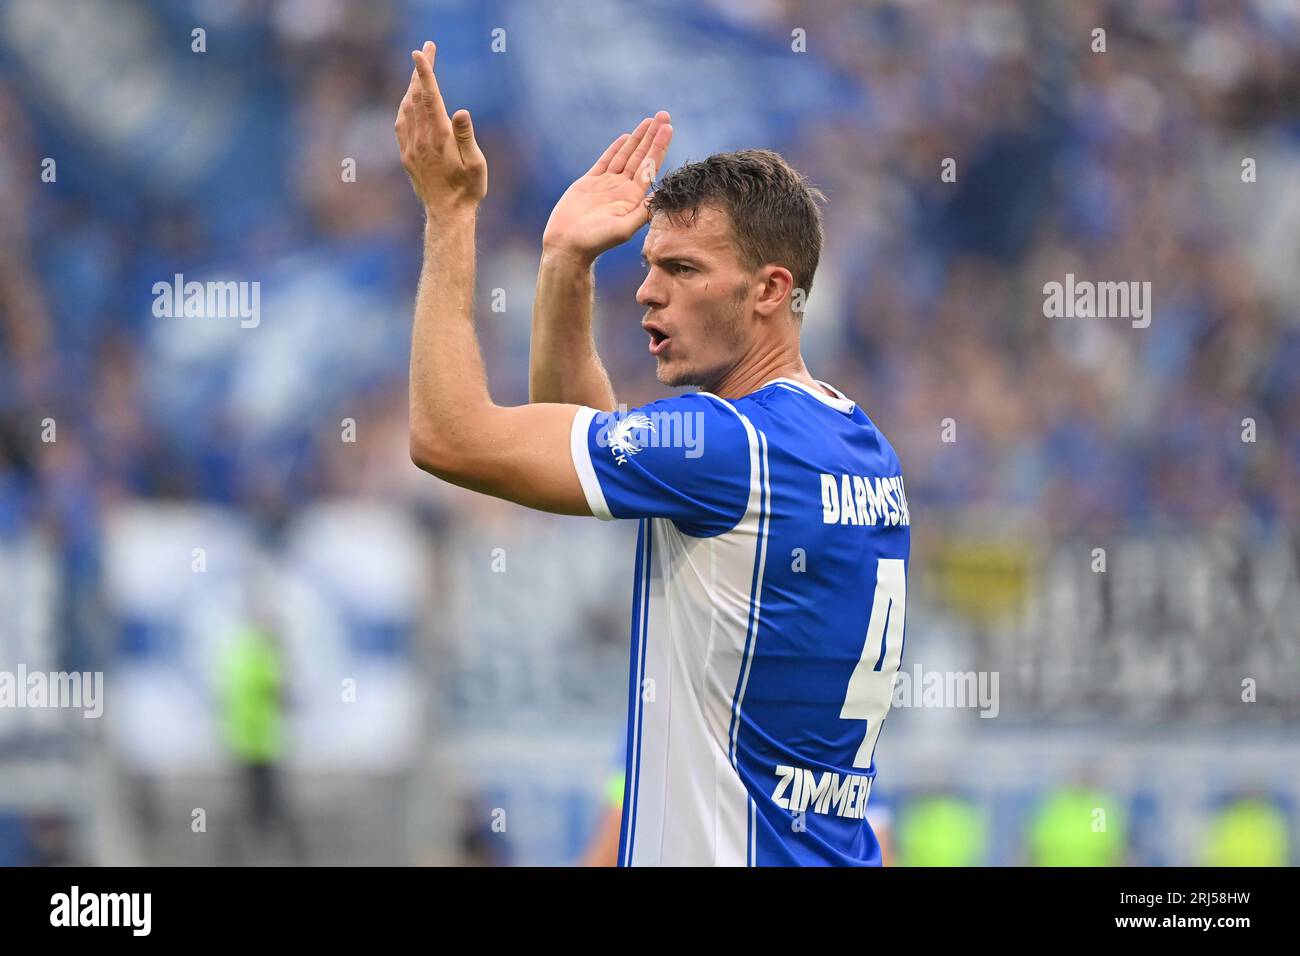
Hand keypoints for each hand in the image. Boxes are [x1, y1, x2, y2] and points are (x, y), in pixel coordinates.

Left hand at [395, 41, 486, 215]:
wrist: (447, 215)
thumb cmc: (468, 190)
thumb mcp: (476, 164)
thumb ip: (466, 136)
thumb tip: (461, 111)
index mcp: (439, 137)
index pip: (430, 97)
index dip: (425, 72)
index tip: (421, 51)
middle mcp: (421, 139)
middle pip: (417, 96)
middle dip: (421, 70)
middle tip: (427, 49)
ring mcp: (411, 147)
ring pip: (407, 107)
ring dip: (412, 86)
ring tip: (420, 70)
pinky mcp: (407, 155)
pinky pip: (401, 123)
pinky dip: (405, 104)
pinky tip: (409, 100)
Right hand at [542, 111, 672, 262]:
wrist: (568, 245)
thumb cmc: (595, 241)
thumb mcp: (622, 229)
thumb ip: (641, 213)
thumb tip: (658, 197)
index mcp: (633, 198)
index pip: (650, 167)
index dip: (659, 147)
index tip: (669, 128)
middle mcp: (623, 189)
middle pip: (641, 157)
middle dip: (652, 136)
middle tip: (664, 115)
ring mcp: (607, 185)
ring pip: (626, 156)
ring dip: (637, 138)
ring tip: (649, 121)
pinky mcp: (590, 183)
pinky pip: (606, 161)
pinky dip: (616, 149)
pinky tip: (626, 137)